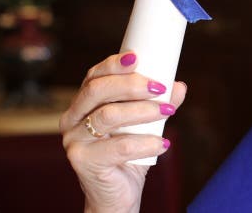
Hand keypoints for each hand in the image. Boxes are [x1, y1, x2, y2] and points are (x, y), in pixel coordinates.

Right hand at [59, 52, 186, 212]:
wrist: (118, 194)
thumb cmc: (129, 154)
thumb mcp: (145, 125)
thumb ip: (158, 104)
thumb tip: (178, 86)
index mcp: (83, 104)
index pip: (94, 76)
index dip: (114, 64)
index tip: (137, 56)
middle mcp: (72, 119)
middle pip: (98, 90)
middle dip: (132, 84)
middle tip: (160, 87)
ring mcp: (74, 140)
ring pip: (108, 115)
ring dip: (143, 111)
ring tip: (167, 112)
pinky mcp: (83, 161)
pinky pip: (118, 147)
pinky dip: (145, 143)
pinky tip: (162, 143)